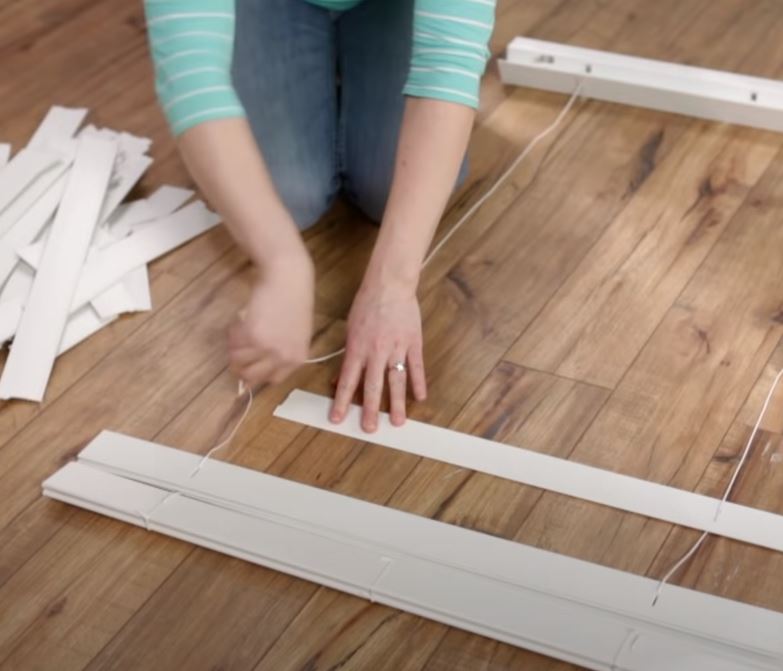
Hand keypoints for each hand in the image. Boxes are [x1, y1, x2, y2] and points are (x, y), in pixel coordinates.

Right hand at [228, 249, 314, 385]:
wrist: (289, 279)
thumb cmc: (295, 300)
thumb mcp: (297, 332)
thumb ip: (284, 349)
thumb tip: (262, 362)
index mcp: (297, 358)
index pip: (274, 380)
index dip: (260, 373)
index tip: (251, 365)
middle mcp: (282, 357)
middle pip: (252, 376)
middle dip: (240, 365)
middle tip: (237, 351)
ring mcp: (266, 347)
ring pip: (237, 360)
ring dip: (234, 347)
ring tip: (240, 332)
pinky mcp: (251, 334)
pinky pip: (233, 342)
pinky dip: (232, 332)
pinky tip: (239, 320)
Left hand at [330, 278, 426, 431]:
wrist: (389, 284)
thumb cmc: (366, 305)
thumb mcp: (350, 330)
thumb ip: (347, 356)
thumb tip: (338, 379)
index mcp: (357, 348)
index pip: (347, 380)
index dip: (341, 401)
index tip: (337, 419)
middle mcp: (376, 351)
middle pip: (372, 386)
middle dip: (370, 410)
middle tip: (370, 429)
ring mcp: (396, 347)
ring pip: (396, 380)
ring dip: (397, 403)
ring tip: (398, 422)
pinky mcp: (413, 342)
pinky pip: (416, 366)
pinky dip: (419, 382)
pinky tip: (421, 397)